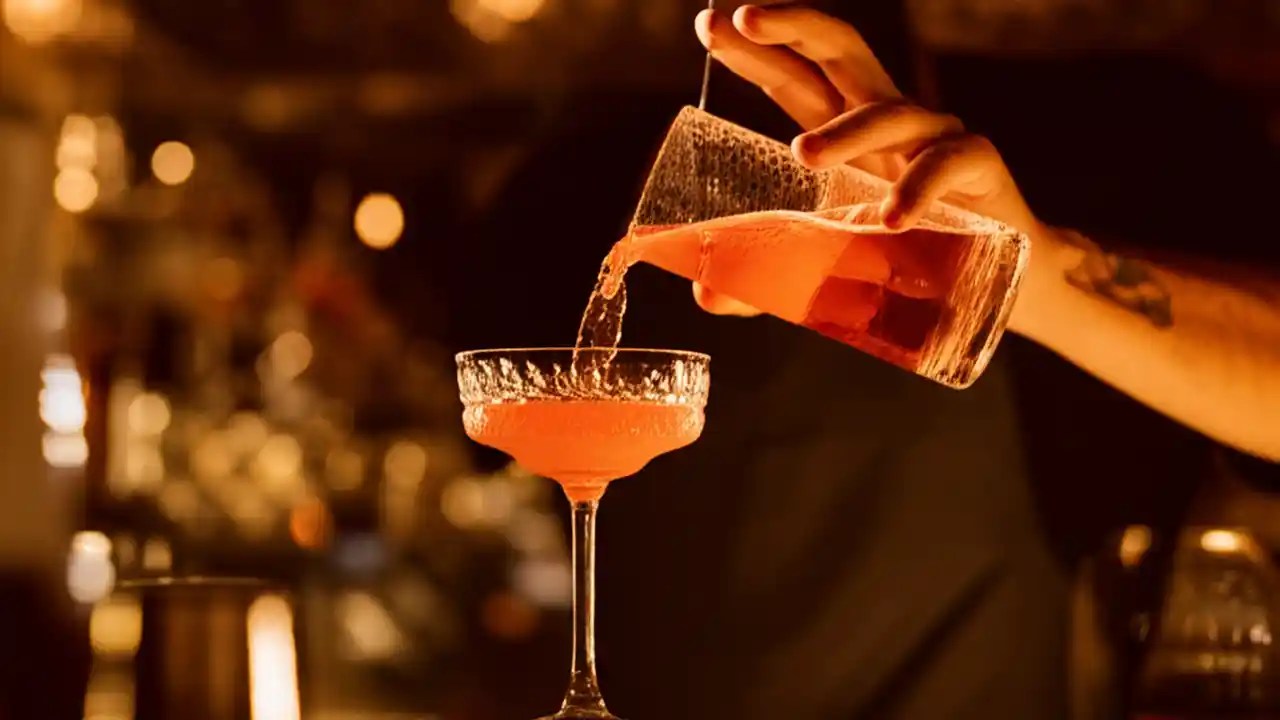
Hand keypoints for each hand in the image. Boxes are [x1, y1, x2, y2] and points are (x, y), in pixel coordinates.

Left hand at [692, 5, 1044, 315]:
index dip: (754, 47)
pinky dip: (918, 189)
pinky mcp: (977, 166)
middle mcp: (885, 117)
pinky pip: (946, 165)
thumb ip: (766, 275)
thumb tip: (704, 294)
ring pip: (887, 112)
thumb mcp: (824, 264)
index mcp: (842, 129)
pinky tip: (893, 219)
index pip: (792, 75)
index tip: (708, 26)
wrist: (983, 291)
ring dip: (845, 131)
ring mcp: (933, 134)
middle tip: (741, 21)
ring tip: (804, 155)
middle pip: (839, 50)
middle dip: (789, 28)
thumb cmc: (900, 259)